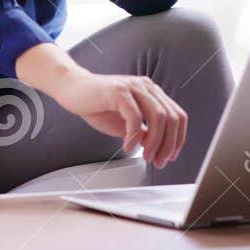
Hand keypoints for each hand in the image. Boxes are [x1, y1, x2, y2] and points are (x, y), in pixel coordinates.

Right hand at [15, 43, 187, 170]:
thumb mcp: (125, 123)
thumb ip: (143, 131)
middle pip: (171, 118)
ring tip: (145, 156)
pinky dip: (134, 136)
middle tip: (158, 161)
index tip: (170, 157)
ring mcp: (134, 87)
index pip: (177, 116)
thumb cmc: (97, 106)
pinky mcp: (119, 91)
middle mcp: (146, 87)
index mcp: (152, 93)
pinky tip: (128, 147)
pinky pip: (135, 116)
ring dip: (155, 142)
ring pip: (158, 117)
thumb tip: (156, 146)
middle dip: (168, 144)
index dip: (178, 139)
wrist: (72, 90)